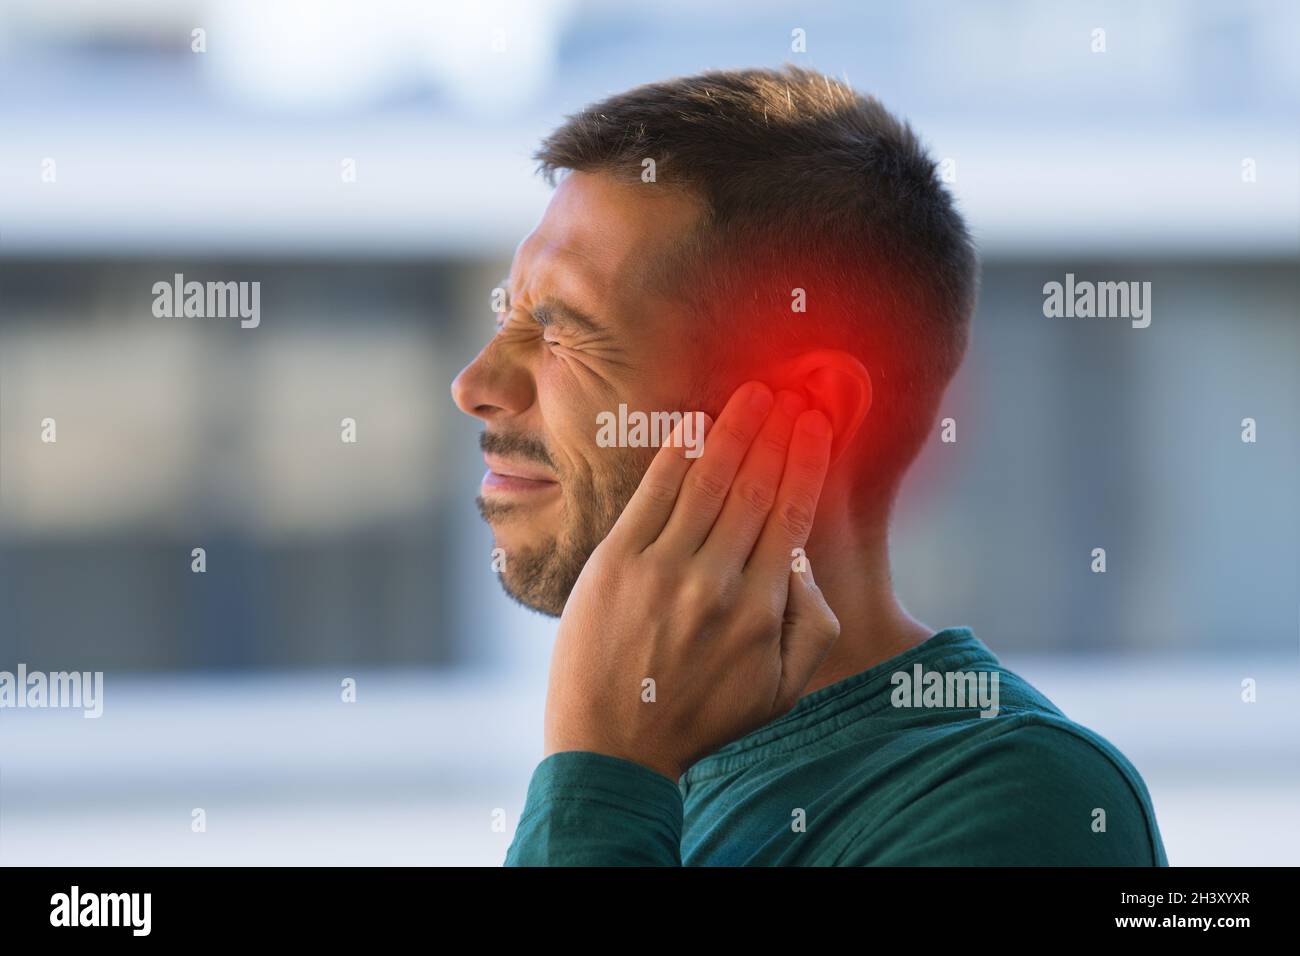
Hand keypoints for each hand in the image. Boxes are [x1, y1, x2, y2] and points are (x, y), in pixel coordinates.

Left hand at [543, 381, 839, 780]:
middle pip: (755, 488)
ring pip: (708, 483)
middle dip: (776, 433)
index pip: (791, 516)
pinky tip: (695, 424)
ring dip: (735, 431)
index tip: (816, 423)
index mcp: (762, 612)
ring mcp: (663, 570)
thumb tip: (804, 559)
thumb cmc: (702, 720)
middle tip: (790, 392)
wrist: (612, 748)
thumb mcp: (781, 692)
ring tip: (754, 396)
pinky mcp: (615, 563)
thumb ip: (811, 626)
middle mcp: (716, 583)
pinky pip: (652, 495)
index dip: (805, 462)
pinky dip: (676, 454)